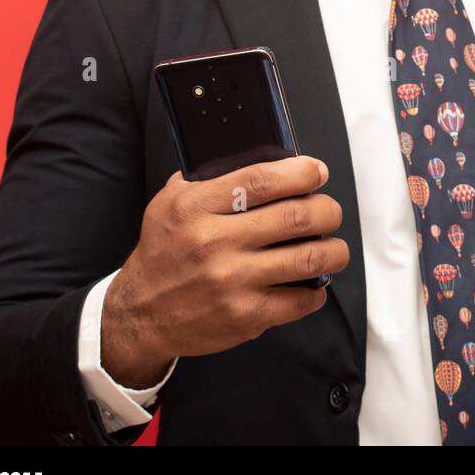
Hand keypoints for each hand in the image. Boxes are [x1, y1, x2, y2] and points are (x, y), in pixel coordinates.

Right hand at [101, 155, 349, 387]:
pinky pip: (300, 301)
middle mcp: (215, 243)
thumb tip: (264, 158)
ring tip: (333, 246)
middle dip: (327, 210)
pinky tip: (313, 284)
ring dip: (333, 250)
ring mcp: (232, 282)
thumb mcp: (171, 203)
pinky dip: (316, 291)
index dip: (300, 173)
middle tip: (329, 212)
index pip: (262, 180)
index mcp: (196, 208)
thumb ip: (211, 178)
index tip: (317, 172)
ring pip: (308, 259)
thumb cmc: (164, 252)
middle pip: (296, 217)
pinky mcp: (245, 316)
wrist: (140, 315)